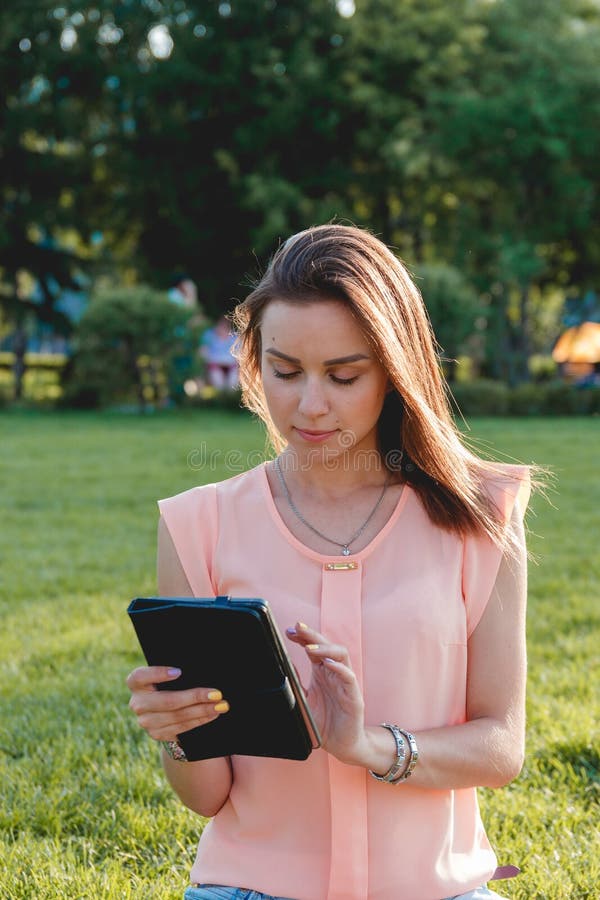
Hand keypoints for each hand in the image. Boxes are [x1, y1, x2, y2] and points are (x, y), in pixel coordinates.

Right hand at [126, 666, 228, 741]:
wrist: (163, 709)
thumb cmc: (169, 682)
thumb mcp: (168, 675)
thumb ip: (176, 672)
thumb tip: (201, 668)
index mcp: (136, 683)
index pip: (141, 676)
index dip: (158, 674)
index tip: (179, 671)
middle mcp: (138, 703)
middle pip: (167, 701)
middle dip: (195, 697)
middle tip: (216, 693)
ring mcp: (146, 721)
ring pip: (178, 717)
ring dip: (202, 711)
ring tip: (221, 705)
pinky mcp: (157, 733)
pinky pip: (182, 728)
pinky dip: (200, 720)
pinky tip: (213, 714)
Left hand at [286, 623, 366, 764]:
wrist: (341, 745)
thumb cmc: (323, 722)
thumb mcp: (302, 700)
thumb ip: (294, 684)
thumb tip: (281, 666)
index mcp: (322, 671)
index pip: (313, 647)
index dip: (303, 637)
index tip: (289, 631)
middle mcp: (334, 672)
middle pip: (326, 645)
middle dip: (312, 635)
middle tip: (298, 627)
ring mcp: (345, 682)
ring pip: (341, 655)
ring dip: (325, 648)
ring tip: (309, 647)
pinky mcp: (354, 696)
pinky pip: (349, 677)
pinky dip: (340, 668)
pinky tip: (329, 663)